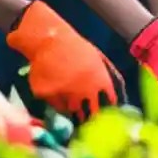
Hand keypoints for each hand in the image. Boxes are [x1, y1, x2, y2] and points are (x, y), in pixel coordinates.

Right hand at [6, 0, 126, 122]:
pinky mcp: (48, 96)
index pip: (109, 103)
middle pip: (91, 114)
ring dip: (72, 109)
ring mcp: (66, 96)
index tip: (105, 115)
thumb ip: (102, 78)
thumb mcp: (96, 60)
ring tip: (71, 105)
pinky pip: (54, 105)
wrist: (50, 39)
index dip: (107, 110)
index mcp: (100, 81)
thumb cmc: (75, 45)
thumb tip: (109, 94)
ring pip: (71, 111)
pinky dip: (55, 101)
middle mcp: (85, 92)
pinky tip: (55, 91)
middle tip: (88, 118)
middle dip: (91, 117)